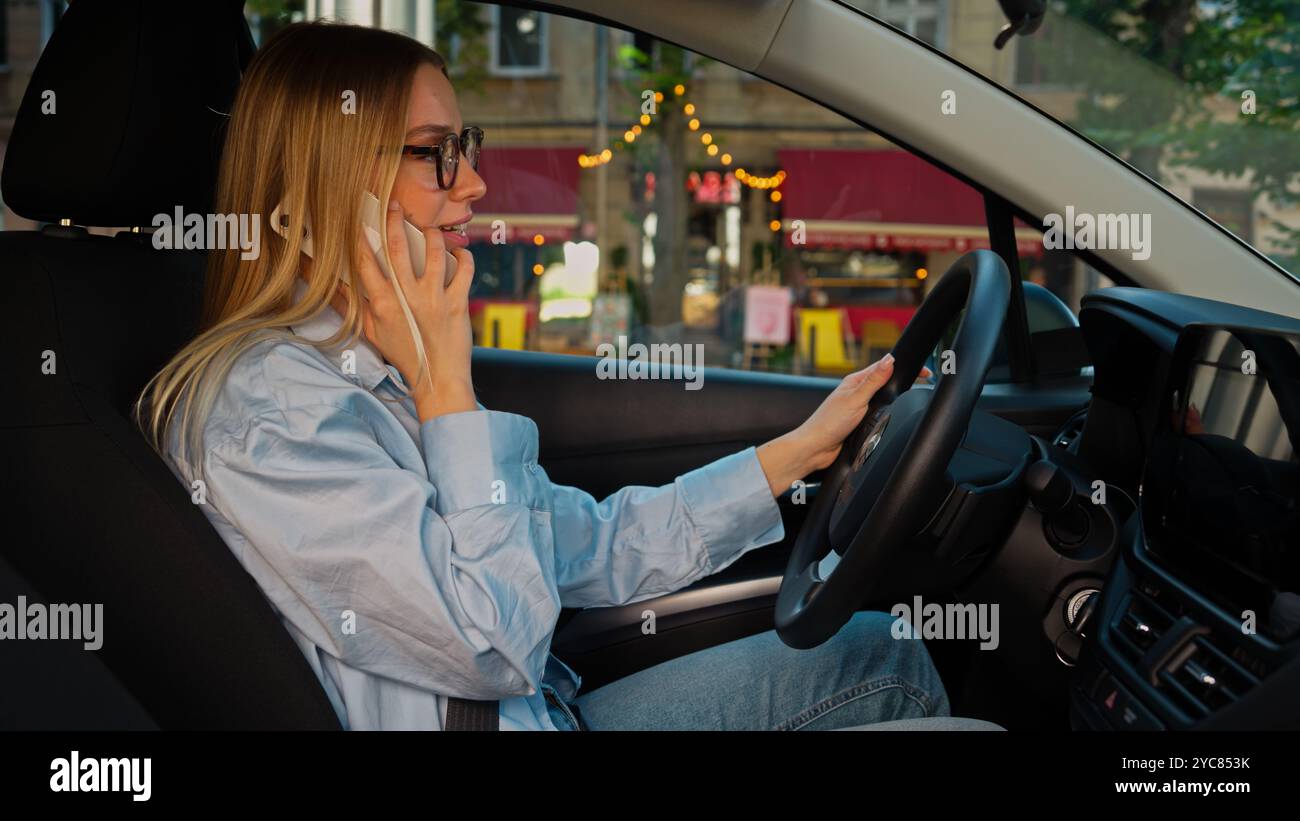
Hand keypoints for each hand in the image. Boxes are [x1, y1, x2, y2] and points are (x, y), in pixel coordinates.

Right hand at [353, 199, 476, 420]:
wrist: (437, 379)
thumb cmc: (404, 355)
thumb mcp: (371, 332)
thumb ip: (351, 307)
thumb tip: (328, 288)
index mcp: (382, 303)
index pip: (365, 262)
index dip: (360, 237)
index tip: (358, 218)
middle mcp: (407, 297)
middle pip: (397, 249)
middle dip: (394, 221)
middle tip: (394, 204)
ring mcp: (434, 299)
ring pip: (434, 252)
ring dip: (433, 235)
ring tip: (431, 230)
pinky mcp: (457, 303)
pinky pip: (464, 269)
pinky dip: (463, 255)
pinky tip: (458, 252)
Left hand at [756, 354, 930, 496]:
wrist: (816, 449)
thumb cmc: (828, 423)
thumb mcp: (855, 399)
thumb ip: (873, 381)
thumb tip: (889, 360)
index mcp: (855, 382)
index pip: (884, 368)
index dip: (903, 367)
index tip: (923, 371)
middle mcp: (857, 393)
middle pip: (886, 383)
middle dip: (903, 380)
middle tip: (924, 380)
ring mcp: (858, 407)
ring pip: (883, 399)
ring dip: (896, 396)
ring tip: (914, 392)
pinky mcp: (860, 422)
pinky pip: (879, 414)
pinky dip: (888, 412)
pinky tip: (895, 413)